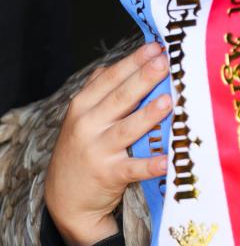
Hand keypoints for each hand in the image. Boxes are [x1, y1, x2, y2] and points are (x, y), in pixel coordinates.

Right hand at [44, 42, 171, 245]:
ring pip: (126, 129)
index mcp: (83, 106)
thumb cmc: (81, 148)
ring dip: (148, 115)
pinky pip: (133, 169)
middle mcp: (88, 125)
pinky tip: (167, 159)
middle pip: (120, 98)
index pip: (110, 78)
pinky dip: (150, 165)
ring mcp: (98, 151)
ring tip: (169, 100)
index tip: (155, 47)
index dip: (133, 61)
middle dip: (143, 78)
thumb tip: (120, 63)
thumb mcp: (81, 116)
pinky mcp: (108, 175)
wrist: (65, 197)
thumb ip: (99, 89)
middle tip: (164, 62)